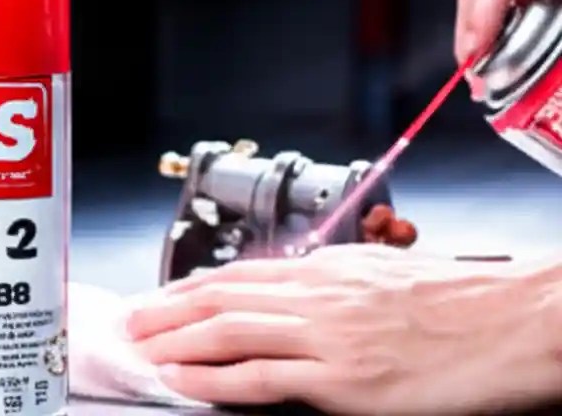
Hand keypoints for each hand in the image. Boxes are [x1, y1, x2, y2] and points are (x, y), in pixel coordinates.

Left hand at [125, 245, 561, 414]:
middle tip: (128, 325)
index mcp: (330, 270)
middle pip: (220, 298)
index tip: (157, 299)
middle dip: (165, 312)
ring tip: (140, 351)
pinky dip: (212, 379)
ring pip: (228, 332)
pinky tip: (182, 381)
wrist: (521, 323)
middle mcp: (320, 296)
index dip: (187, 288)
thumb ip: (335, 286)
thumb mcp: (386, 278)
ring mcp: (329, 337)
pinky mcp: (345, 380)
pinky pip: (261, 378)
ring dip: (173, 342)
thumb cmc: (465, 303)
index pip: (239, 275)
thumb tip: (292, 296)